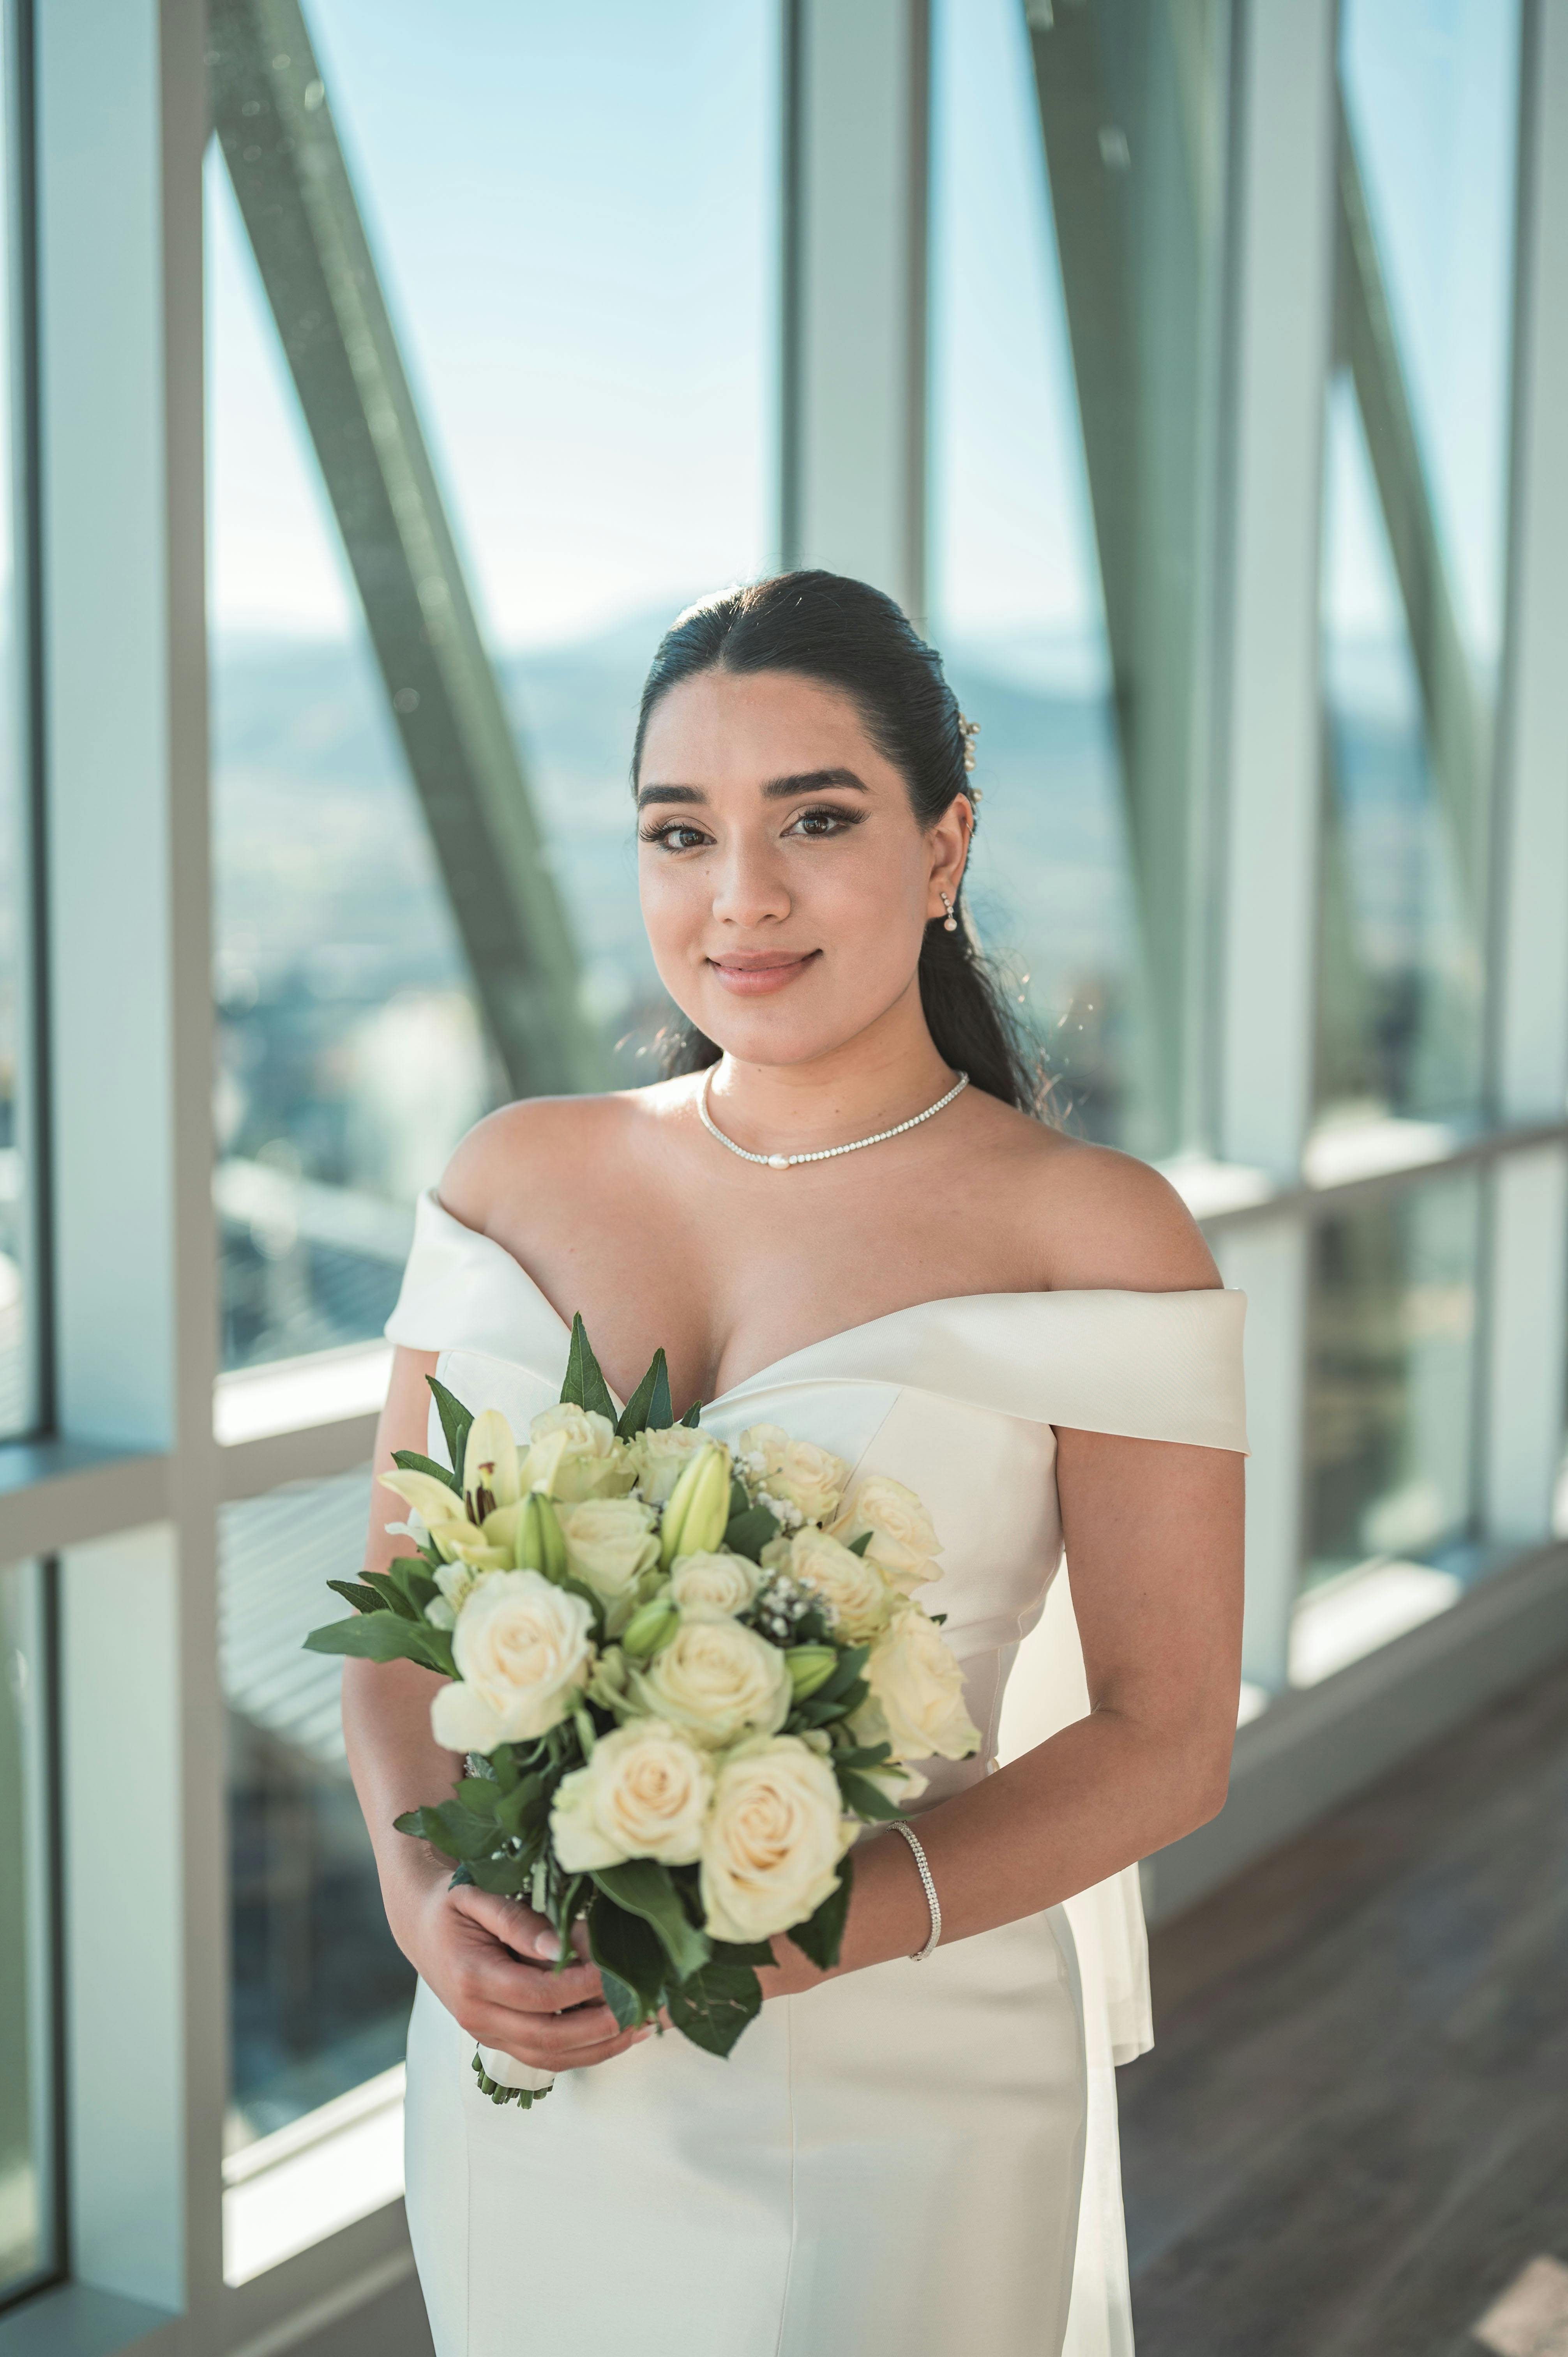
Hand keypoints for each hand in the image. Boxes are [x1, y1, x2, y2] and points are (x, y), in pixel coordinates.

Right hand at [397, 1872, 650, 2072]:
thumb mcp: (476, 1898)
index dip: (580, 1986)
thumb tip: (558, 1947)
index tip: (615, 1969)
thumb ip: (516, 1920)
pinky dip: (587, 2052)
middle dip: (600, 2025)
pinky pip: (547, 2057)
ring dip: (601, 2047)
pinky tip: (620, 2035)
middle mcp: (478, 2017)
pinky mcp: (502, 2041)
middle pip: (547, 2036)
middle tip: (641, 2003)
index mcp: (472, 1979)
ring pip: (550, 2057)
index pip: (536, 1994)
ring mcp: (489, 2035)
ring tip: (644, 2025)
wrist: (423, 1930)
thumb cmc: (453, 1907)